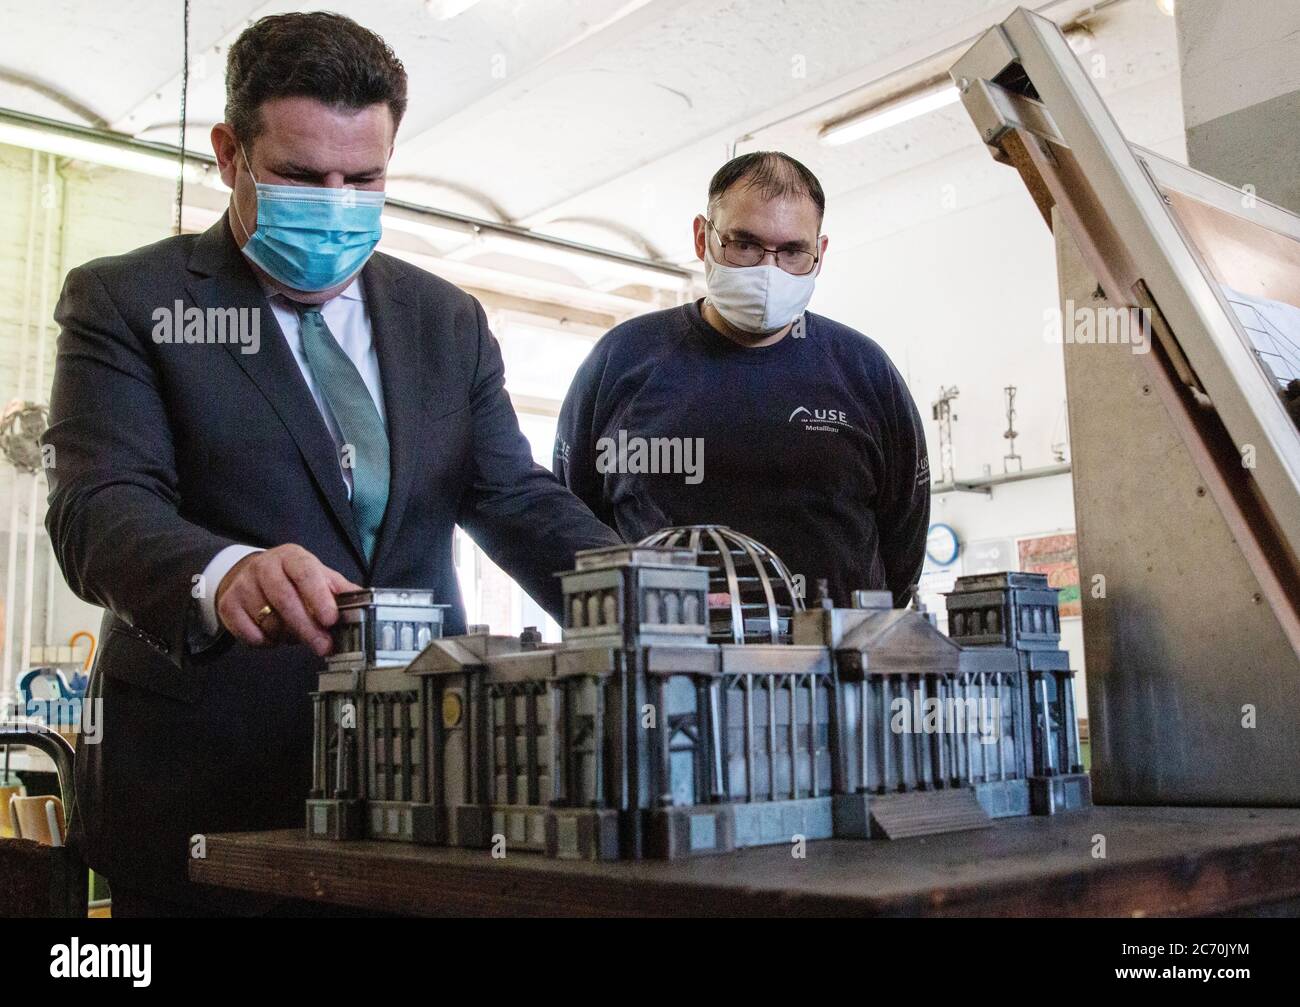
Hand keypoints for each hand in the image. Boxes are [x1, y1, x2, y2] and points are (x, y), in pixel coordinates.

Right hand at [215, 544, 360, 655]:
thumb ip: (341, 590)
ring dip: (287, 636)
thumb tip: (367, 602)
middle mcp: (265, 566)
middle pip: (286, 600)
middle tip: (323, 647)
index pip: (306, 573)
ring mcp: (243, 585)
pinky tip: (274, 636)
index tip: (331, 619)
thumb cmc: (293, 579)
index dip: (319, 597)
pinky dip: (266, 642)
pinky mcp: (228, 604)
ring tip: (296, 634)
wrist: (250, 576)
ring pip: (268, 621)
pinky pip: (250, 633)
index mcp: (292, 557)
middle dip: (307, 628)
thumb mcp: (319, 577)